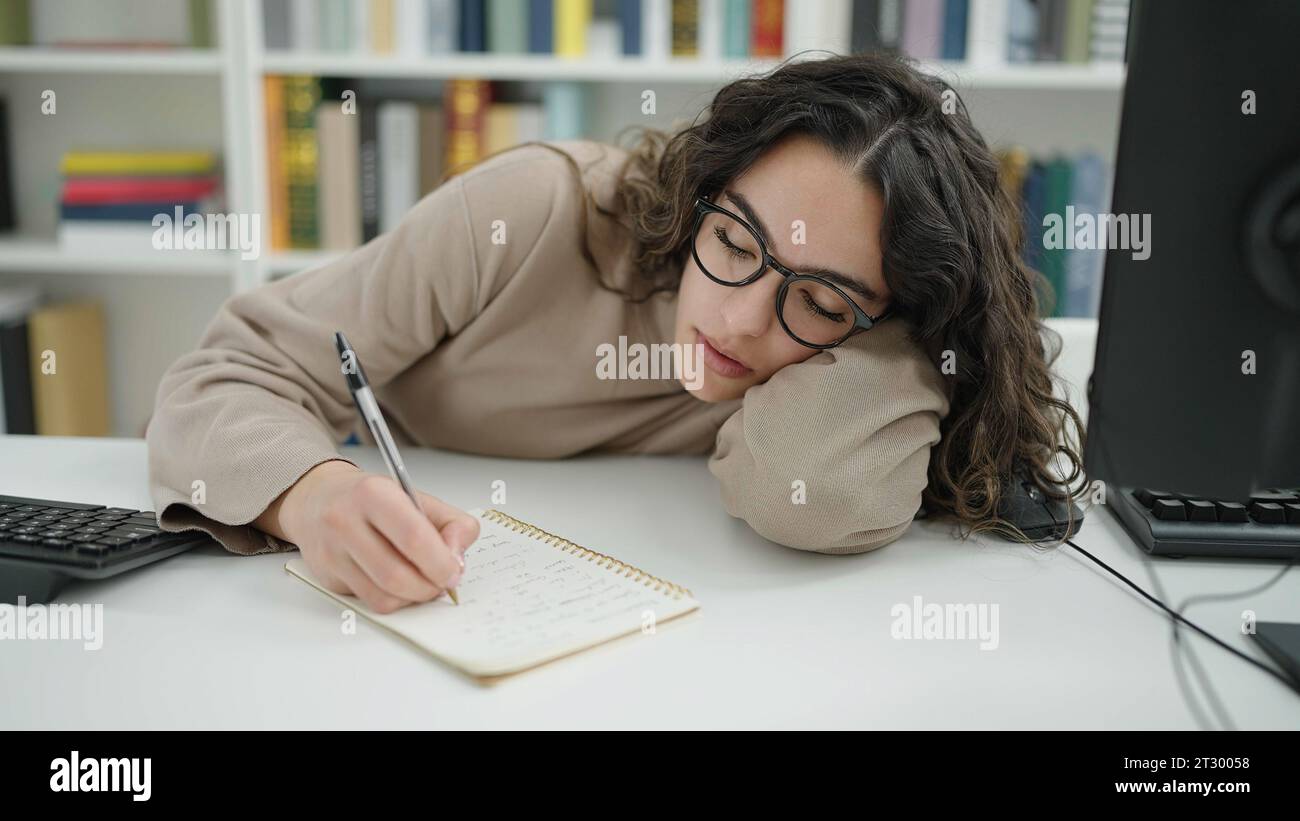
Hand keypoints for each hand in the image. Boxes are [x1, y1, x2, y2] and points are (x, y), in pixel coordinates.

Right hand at [278, 461, 478, 612]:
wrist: (318, 499)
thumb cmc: (373, 500)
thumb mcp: (418, 497)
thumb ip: (453, 524)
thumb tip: (458, 561)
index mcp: (374, 494)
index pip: (413, 537)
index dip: (441, 562)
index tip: (454, 571)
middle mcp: (345, 521)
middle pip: (397, 575)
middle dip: (429, 587)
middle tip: (443, 583)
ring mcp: (332, 552)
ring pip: (383, 596)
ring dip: (413, 598)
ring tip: (423, 583)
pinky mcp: (328, 577)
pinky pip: (370, 602)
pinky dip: (394, 600)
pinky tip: (399, 584)